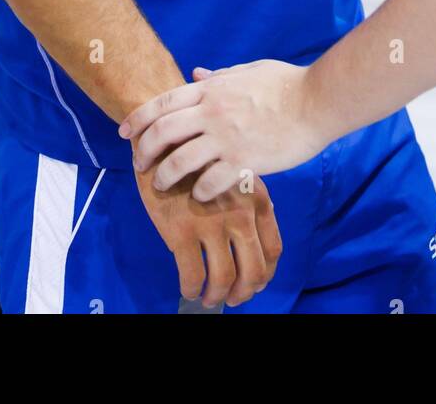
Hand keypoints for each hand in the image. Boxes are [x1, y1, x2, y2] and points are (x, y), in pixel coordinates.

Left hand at [122, 59, 324, 201]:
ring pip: (179, 162)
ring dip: (164, 177)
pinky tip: (200, 195)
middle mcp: (212, 113)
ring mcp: (226, 138)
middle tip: (140, 164)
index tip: (124, 131)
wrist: (316, 101)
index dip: (137, 118)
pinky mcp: (243, 160)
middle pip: (162, 133)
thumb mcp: (248, 70)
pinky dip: (200, 192)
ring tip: (162, 185)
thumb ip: (219, 74)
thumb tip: (196, 71)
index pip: (162, 102)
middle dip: (144, 151)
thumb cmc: (286, 83)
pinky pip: (210, 182)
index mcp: (211, 89)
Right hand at [133, 159, 281, 308]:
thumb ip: (247, 202)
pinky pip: (192, 275)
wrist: (162, 137)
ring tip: (208, 297)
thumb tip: (251, 238)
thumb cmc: (198, 156)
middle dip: (244, 291)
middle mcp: (240, 214)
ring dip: (217, 295)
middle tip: (233, 298)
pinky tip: (189, 288)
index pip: (273, 248)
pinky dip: (192, 289)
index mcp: (257, 199)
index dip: (264, 273)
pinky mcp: (181, 230)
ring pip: (224, 278)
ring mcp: (211, 223)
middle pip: (254, 269)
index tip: (253, 282)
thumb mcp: (234, 172)